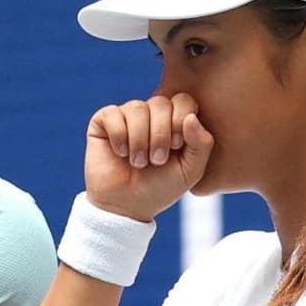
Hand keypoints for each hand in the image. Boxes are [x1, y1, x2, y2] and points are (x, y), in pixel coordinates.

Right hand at [84, 94, 213, 221]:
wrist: (126, 206)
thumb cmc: (160, 188)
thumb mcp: (191, 171)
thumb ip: (202, 144)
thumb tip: (191, 117)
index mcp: (173, 120)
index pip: (183, 100)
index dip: (180, 121)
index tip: (177, 148)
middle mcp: (150, 113)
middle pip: (160, 103)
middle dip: (160, 135)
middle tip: (157, 161)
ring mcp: (126, 116)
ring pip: (137, 108)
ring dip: (140, 140)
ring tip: (138, 162)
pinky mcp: (103, 121)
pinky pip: (112, 114)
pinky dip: (119, 136)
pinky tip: (120, 153)